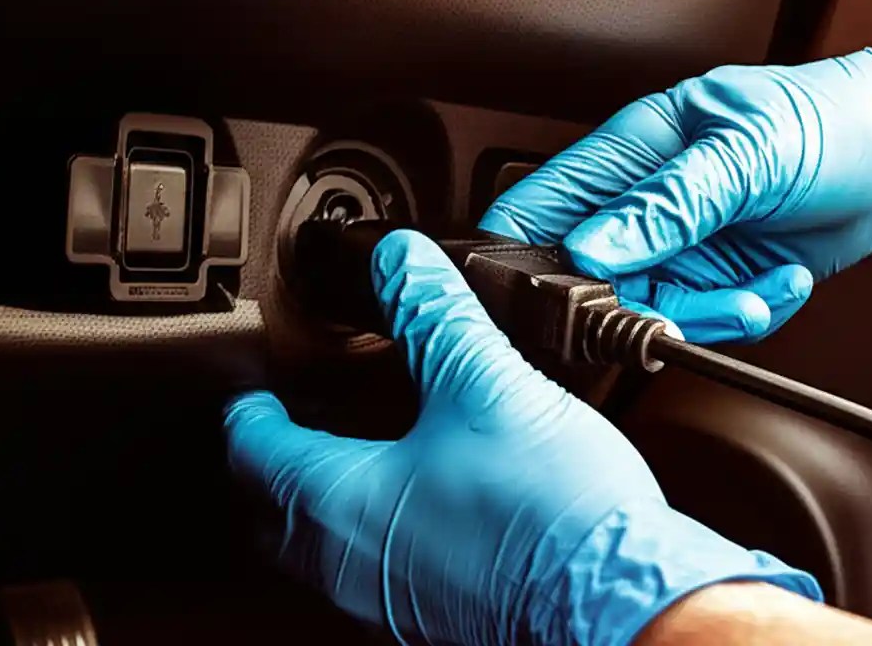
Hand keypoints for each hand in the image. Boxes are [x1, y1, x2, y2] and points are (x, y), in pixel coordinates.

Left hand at [224, 230, 820, 644]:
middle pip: (273, 515)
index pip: (255, 453)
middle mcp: (348, 563)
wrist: (620, 599)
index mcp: (337, 502)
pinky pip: (379, 571)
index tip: (253, 398)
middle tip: (290, 431)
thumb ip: (436, 315)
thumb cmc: (551, 513)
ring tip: (358, 460)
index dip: (250, 414)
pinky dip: (379, 531)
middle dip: (275, 468)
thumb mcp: (487, 384)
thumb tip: (402, 261)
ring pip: (326, 549)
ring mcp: (390, 600)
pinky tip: (427, 507)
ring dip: (327, 502)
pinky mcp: (439, 617)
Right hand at [480, 19, 871, 343]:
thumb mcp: (749, 155)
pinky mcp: (721, 278)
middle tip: (679, 315)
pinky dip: (747, 314)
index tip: (550, 303)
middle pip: (593, 278)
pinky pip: (706, 322)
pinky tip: (783, 280)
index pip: (542, 206)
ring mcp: (684, 244)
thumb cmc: (834, 120)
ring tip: (759, 292)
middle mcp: (648, 201)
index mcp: (634, 150)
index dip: (527, 258)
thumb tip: (590, 250)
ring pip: (653, 312)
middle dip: (636, 307)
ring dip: (708, 316)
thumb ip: (667, 206)